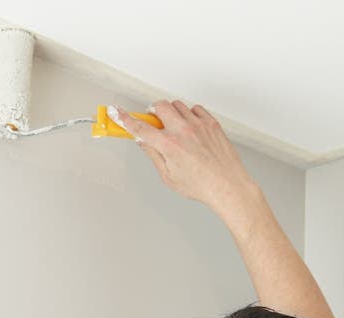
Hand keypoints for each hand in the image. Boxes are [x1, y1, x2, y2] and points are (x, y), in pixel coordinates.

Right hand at [112, 99, 255, 213]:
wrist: (227, 185)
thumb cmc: (201, 185)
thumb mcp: (169, 176)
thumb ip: (153, 155)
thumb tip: (143, 142)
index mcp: (169, 146)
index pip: (140, 128)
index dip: (125, 119)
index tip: (116, 112)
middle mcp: (183, 131)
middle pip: (160, 106)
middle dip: (153, 112)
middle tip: (154, 123)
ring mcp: (198, 124)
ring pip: (177, 105)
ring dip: (171, 113)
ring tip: (175, 130)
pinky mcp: (211, 123)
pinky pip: (195, 109)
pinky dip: (189, 115)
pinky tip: (190, 129)